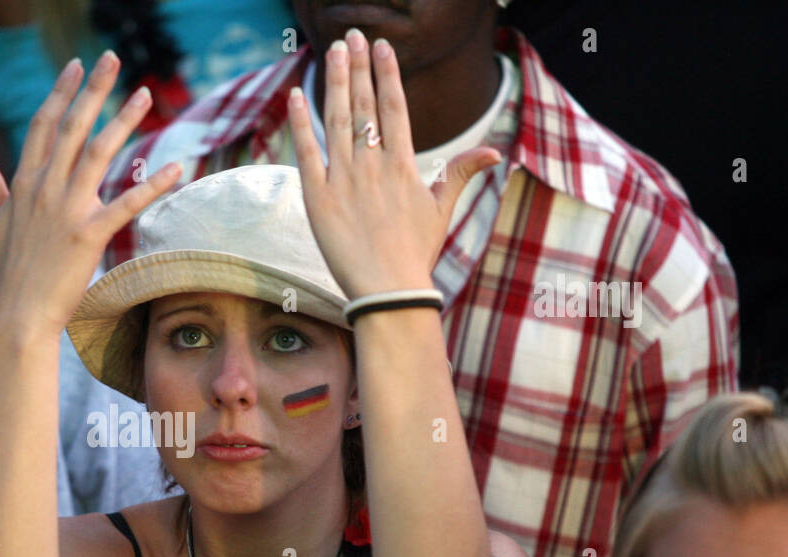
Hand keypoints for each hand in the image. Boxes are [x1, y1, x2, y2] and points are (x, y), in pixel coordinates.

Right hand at [0, 52, 181, 332]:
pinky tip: (175, 167)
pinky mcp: (88, 236)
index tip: (74, 67)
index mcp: (23, 183)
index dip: (60, 94)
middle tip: (110, 57)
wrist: (17, 314)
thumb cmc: (9, 270)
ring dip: (124, 121)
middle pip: (72, 128)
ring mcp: (66, 211)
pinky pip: (126, 204)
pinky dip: (152, 185)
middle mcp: (44, 190)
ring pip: (98, 154)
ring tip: (144, 94)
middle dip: (92, 89)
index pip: (42, 126)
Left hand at [286, 32, 501, 298]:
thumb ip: (460, 173)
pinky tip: (294, 95)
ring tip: (332, 51)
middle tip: (353, 36)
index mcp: (403, 164)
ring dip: (333, 82)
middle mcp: (374, 164)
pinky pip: (307, 151)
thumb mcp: (441, 210)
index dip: (387, 74)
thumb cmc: (415, 253)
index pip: (394, 107)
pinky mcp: (318, 197)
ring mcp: (345, 179)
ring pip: (337, 119)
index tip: (383, 47)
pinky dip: (300, 122)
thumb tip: (492, 150)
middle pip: (363, 104)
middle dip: (358, 67)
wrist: (388, 290)